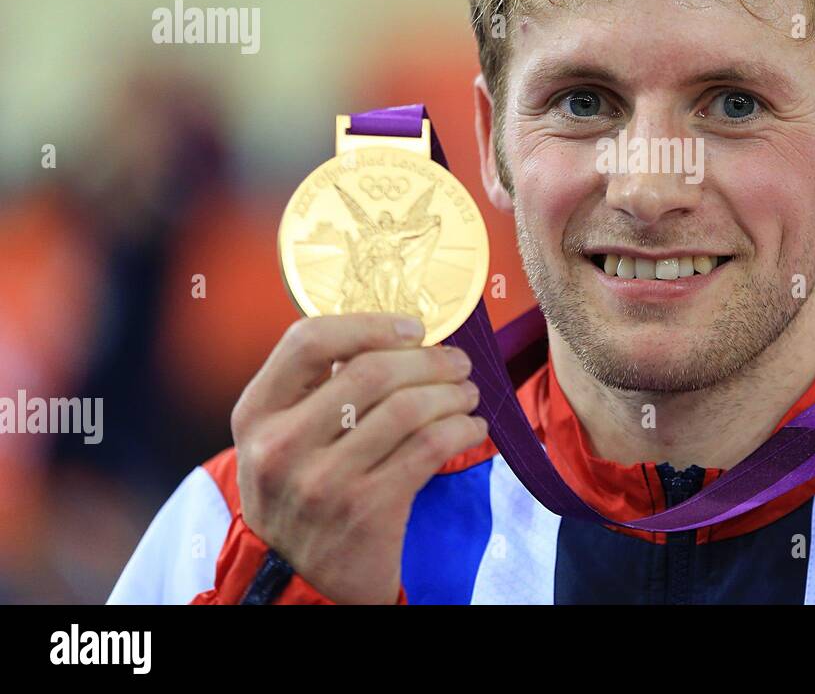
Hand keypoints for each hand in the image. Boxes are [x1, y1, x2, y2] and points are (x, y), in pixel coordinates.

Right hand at [229, 314, 485, 602]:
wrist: (300, 579)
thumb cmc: (301, 490)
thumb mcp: (283, 438)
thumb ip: (319, 387)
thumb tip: (394, 336)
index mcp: (255, 413)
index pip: (307, 340)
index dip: (369, 324)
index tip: (413, 327)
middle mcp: (281, 445)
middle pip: (372, 370)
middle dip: (430, 360)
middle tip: (458, 362)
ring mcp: (322, 481)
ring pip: (408, 408)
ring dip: (452, 393)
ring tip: (467, 394)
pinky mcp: (365, 509)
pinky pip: (429, 447)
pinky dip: (462, 429)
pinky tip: (471, 428)